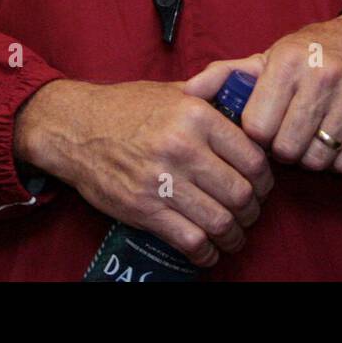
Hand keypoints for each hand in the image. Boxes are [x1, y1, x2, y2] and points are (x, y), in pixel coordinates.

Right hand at [13, 78, 272, 267]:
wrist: (76, 128)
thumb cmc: (129, 107)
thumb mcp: (176, 90)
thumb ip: (215, 93)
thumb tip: (253, 93)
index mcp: (198, 116)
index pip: (252, 156)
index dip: (265, 178)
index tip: (263, 186)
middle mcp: (184, 148)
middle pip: (240, 192)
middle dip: (253, 210)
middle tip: (252, 213)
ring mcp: (162, 181)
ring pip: (219, 220)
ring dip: (234, 235)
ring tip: (235, 236)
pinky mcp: (143, 209)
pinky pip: (189, 239)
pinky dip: (206, 252)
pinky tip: (209, 252)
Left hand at [183, 14, 341, 175]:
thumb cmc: (315, 52)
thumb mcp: (272, 55)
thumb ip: (228, 75)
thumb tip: (187, 93)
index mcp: (290, 61)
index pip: (257, 128)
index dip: (259, 133)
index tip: (268, 124)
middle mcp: (323, 76)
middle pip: (287, 150)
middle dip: (285, 148)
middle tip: (292, 130)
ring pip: (316, 160)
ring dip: (312, 155)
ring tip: (314, 132)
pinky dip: (339, 159)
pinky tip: (337, 136)